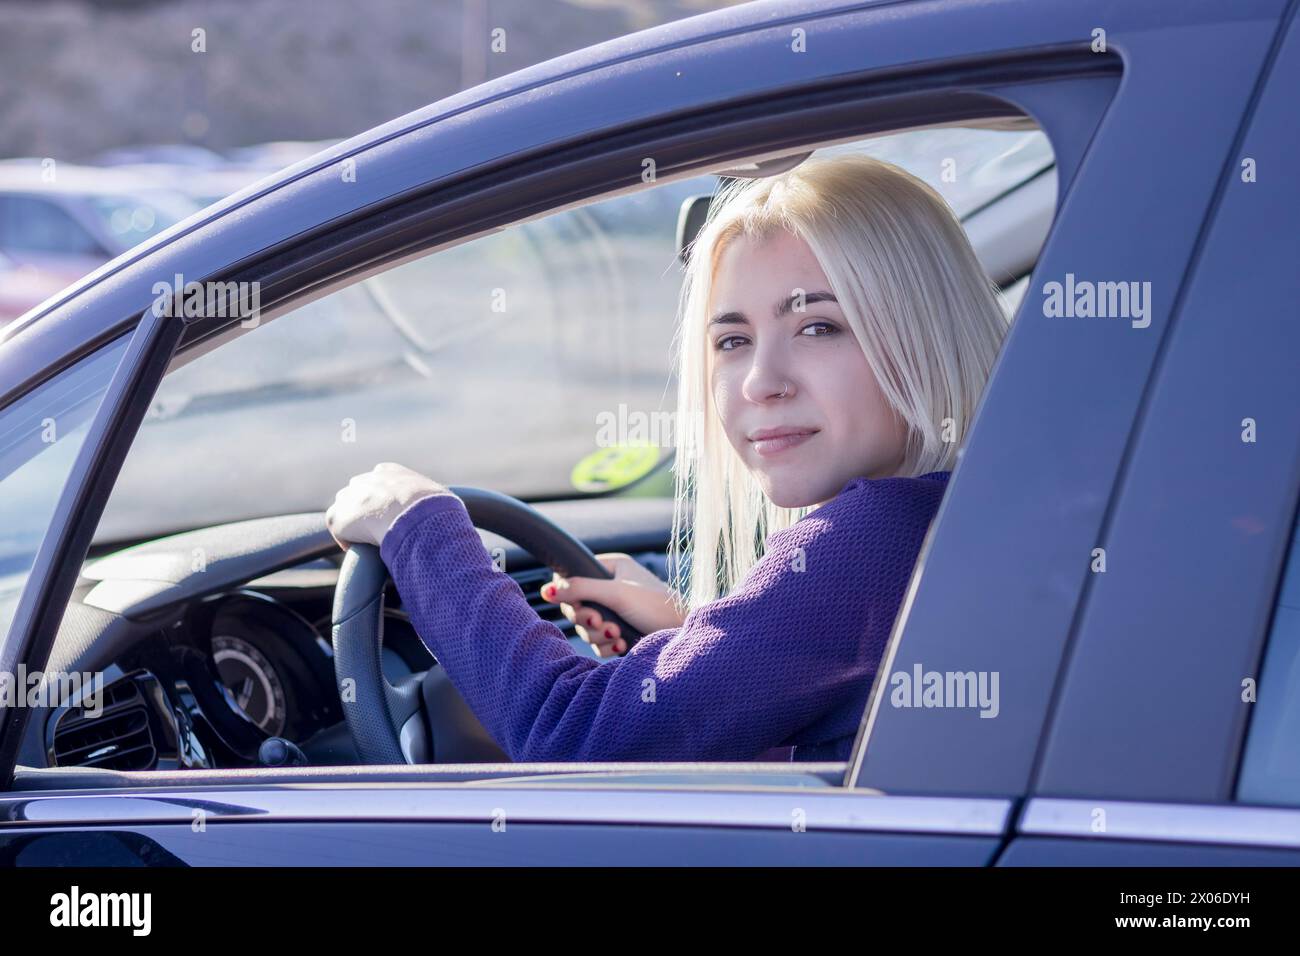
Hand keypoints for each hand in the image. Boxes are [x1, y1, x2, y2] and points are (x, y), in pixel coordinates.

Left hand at [326, 462, 452, 549]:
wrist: (413, 511)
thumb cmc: (433, 506)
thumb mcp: (438, 496)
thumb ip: (434, 501)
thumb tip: (449, 513)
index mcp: (389, 472)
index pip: (380, 482)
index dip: (385, 500)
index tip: (393, 516)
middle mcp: (365, 480)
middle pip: (358, 495)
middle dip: (366, 511)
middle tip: (379, 531)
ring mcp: (348, 497)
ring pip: (347, 512)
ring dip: (356, 526)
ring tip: (371, 543)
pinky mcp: (338, 517)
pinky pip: (339, 532)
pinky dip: (349, 542)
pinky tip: (363, 550)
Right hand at [540, 552, 685, 657]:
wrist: (684, 634)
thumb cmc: (657, 606)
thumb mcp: (616, 593)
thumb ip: (580, 589)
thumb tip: (546, 590)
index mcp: (611, 568)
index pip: (573, 577)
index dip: (570, 595)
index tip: (579, 606)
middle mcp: (611, 588)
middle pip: (577, 606)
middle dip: (588, 619)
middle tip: (602, 622)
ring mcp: (616, 612)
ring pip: (588, 627)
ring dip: (600, 635)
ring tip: (618, 634)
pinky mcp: (621, 633)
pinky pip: (600, 642)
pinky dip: (608, 646)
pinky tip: (622, 645)